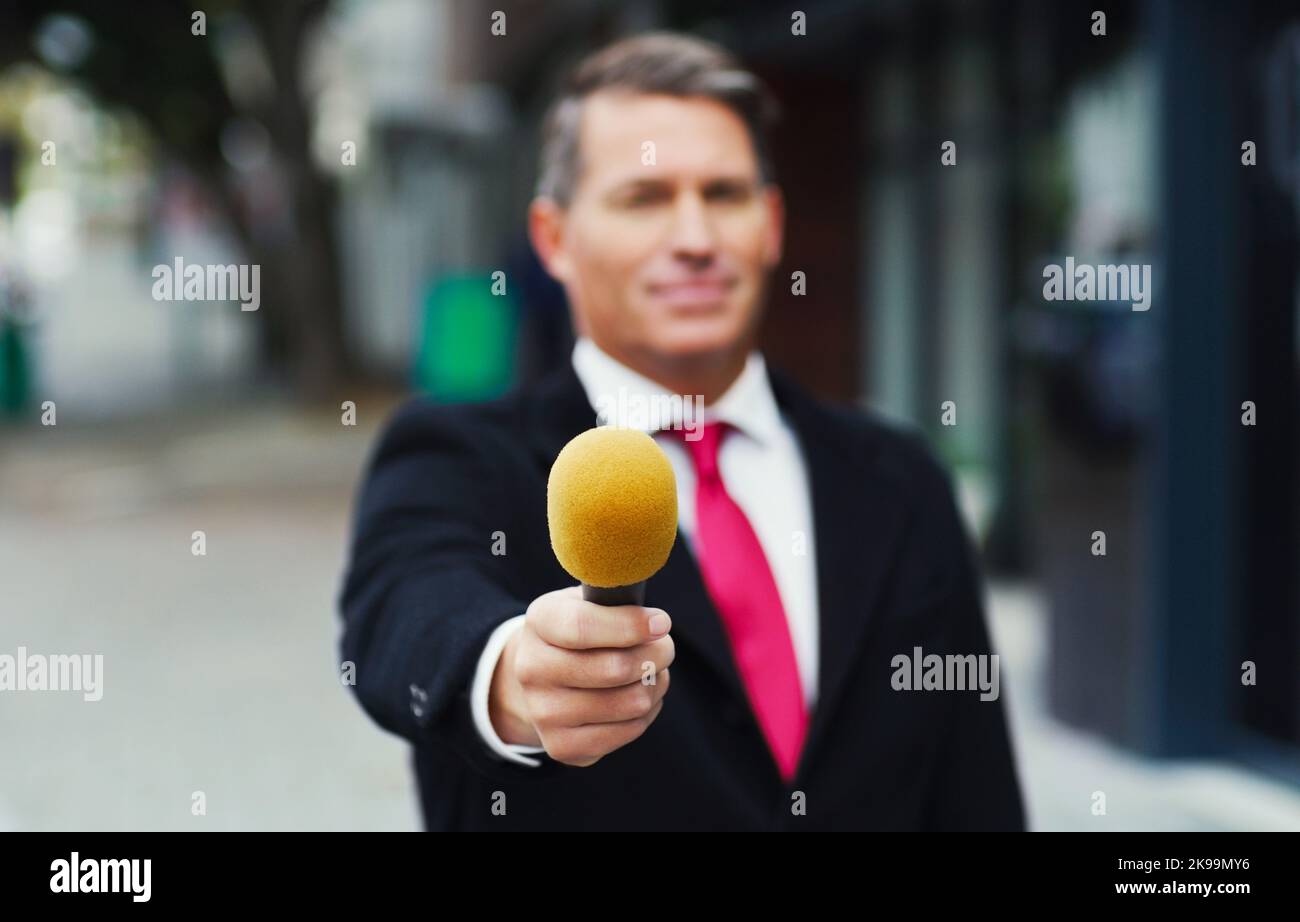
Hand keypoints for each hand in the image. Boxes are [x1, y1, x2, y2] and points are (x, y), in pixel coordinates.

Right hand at [488, 586, 673, 766]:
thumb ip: (620, 605)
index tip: (662, 623)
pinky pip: (628, 731)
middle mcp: (531, 669)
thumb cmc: (581, 633)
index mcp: (539, 621)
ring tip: (652, 673)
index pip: (582, 627)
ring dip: (654, 685)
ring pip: (630, 703)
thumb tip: (657, 626)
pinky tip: (638, 696)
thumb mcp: (592, 603)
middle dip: (655, 656)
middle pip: (614, 669)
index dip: (630, 626)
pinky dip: (647, 712)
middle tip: (664, 648)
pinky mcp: (562, 746)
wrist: (544, 678)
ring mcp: (543, 712)